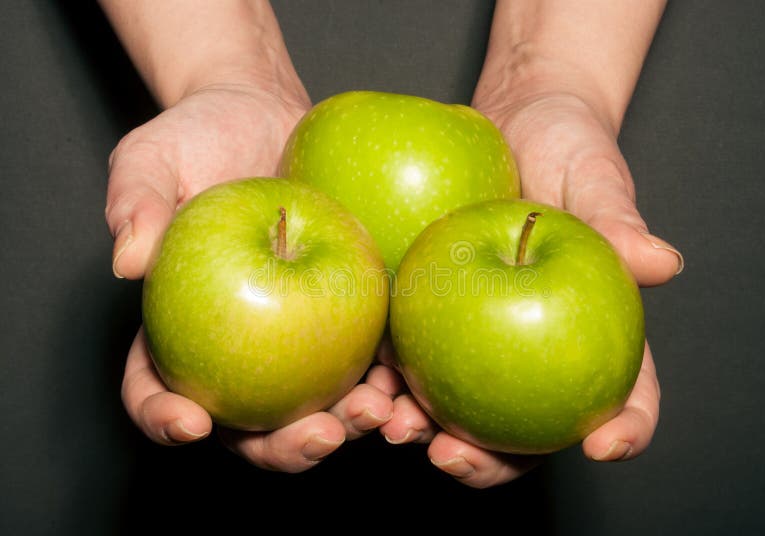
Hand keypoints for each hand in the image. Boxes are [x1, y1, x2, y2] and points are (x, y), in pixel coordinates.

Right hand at [109, 84, 394, 471]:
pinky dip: (386, 382)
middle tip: (316, 435)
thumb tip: (128, 261)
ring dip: (347, 427)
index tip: (193, 422)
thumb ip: (135, 205)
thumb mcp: (153, 159)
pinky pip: (363, 361)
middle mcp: (234, 348)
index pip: (155, 389)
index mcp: (176, 327)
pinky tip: (407, 381)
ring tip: (378, 414)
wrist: (267, 116)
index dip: (166, 417)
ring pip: (314, 407)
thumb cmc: (199, 137)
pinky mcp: (344, 317)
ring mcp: (293, 339)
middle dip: (281, 447)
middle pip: (248, 424)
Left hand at [378, 92, 681, 487]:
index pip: (625, 392)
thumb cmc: (565, 144)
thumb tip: (661, 264)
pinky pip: (410, 362)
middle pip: (527, 432)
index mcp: (594, 330)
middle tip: (452, 457)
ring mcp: (480, 340)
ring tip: (392, 426)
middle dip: (490, 461)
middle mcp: (535, 349)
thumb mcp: (591, 174)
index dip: (624, 428)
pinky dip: (387, 384)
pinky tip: (362, 387)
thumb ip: (617, 220)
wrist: (507, 123)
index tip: (603, 446)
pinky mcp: (430, 318)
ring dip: (423, 433)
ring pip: (459, 413)